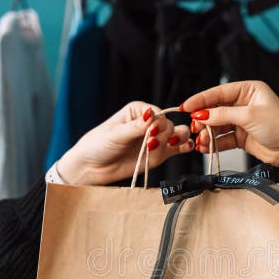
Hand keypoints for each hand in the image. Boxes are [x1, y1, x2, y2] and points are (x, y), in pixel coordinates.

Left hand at [56, 101, 194, 184]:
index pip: (157, 113)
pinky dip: (184, 147)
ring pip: (177, 134)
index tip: (149, 133)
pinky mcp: (159, 155)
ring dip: (177, 139)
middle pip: (169, 125)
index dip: (157, 123)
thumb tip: (151, 115)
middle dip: (164, 134)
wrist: (92, 167)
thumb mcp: (115, 134)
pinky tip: (186, 147)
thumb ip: (136, 127)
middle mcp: (149, 124)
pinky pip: (177, 149)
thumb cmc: (98, 145)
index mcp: (138, 111)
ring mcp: (155, 139)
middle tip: (150, 144)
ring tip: (169, 145)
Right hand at [182, 81, 278, 190]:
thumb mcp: (249, 116)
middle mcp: (245, 103)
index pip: (219, 92)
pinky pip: (223, 138)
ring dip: (208, 134)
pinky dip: (214, 143)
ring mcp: (243, 121)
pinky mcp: (242, 137)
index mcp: (249, 90)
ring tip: (202, 141)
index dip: (201, 99)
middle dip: (204, 119)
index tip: (186, 106)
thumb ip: (223, 114)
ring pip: (218, 125)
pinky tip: (206, 147)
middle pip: (216, 109)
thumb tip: (202, 114)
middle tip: (195, 127)